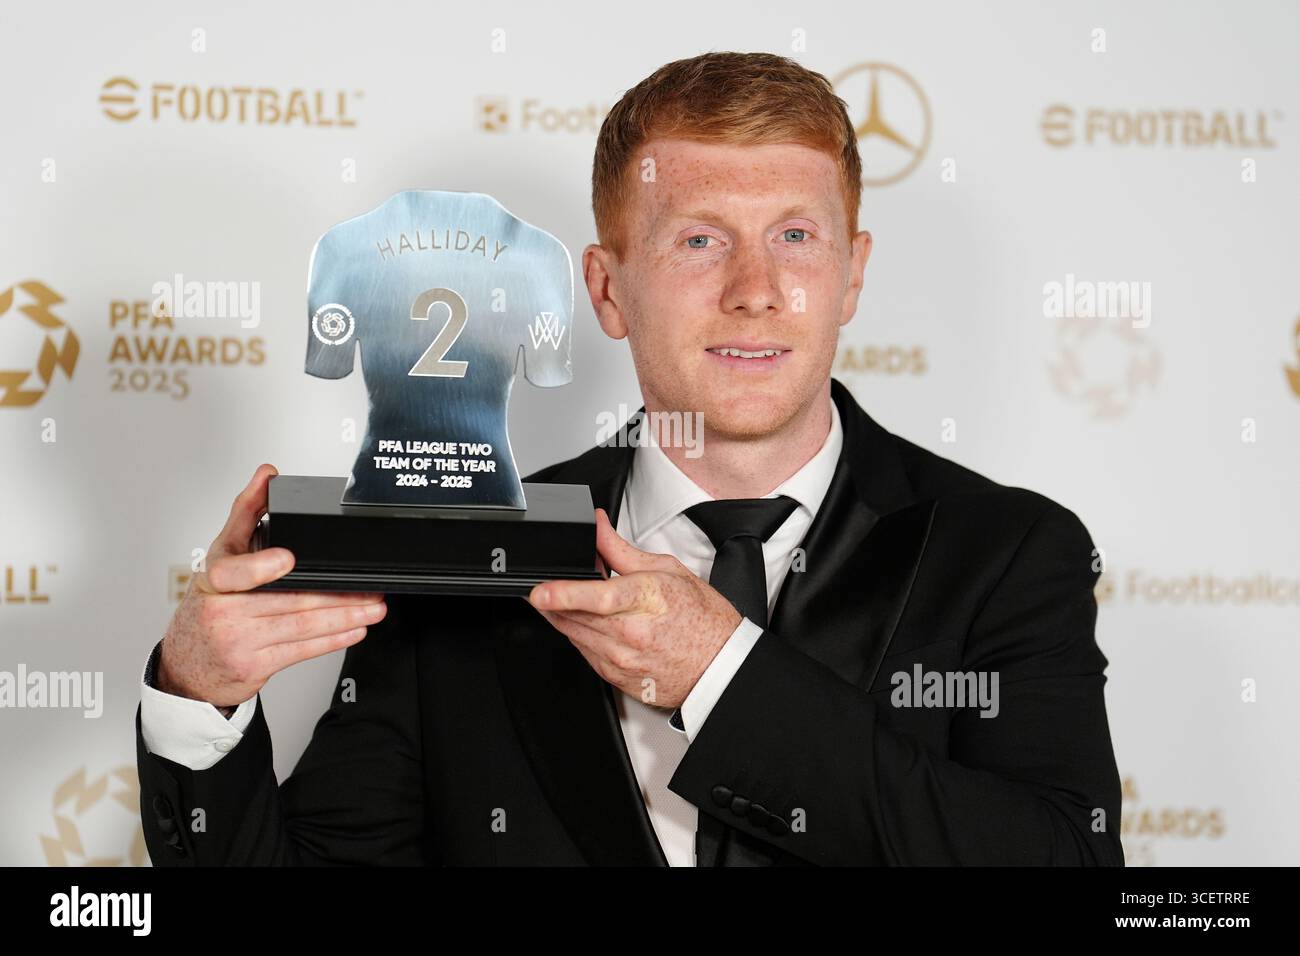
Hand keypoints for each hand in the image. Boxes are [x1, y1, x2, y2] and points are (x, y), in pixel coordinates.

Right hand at [157, 463, 387, 708]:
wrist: (188, 665)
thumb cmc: (209, 606)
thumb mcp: (221, 557)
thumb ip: (245, 514)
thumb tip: (267, 475)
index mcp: (214, 579)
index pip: (232, 571)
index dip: (261, 565)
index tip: (288, 558)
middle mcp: (223, 611)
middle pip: (287, 600)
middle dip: (335, 594)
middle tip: (369, 587)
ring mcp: (237, 642)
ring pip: (300, 626)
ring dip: (344, 617)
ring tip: (372, 607)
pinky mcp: (253, 666)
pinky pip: (300, 651)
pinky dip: (331, 641)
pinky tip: (353, 630)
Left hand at [526, 508, 740, 708]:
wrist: (721, 666)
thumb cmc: (703, 619)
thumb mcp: (667, 570)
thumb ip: (621, 550)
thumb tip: (597, 527)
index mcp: (647, 601)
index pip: (597, 597)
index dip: (564, 594)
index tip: (540, 593)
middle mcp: (631, 635)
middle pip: (575, 616)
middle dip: (552, 600)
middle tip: (546, 585)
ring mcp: (622, 660)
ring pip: (573, 634)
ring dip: (562, 616)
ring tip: (567, 600)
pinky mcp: (616, 678)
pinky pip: (584, 652)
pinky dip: (579, 635)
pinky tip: (593, 624)